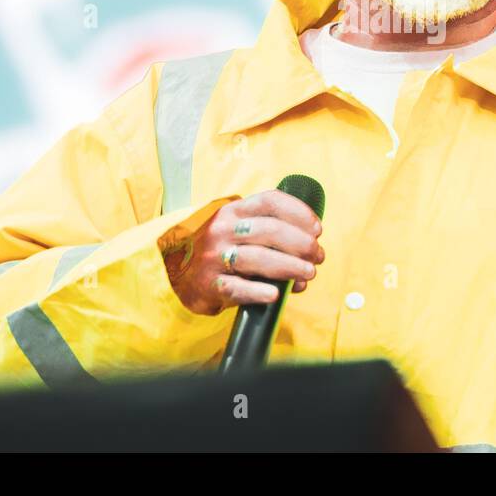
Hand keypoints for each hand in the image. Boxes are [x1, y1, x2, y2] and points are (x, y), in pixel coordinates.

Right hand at [158, 189, 324, 315]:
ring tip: (308, 274)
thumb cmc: (221, 249)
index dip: (299, 212)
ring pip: (258, 258)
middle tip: (318, 257)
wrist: (177, 271)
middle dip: (302, 244)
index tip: (318, 229)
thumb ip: (270, 234)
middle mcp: (223, 230)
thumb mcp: (238, 230)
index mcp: (233, 211)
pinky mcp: (208, 284)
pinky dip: (259, 292)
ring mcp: (214, 257)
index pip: (270, 201)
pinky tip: (275, 295)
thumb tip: (309, 256)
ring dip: (290, 267)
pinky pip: (237, 288)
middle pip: (270, 230)